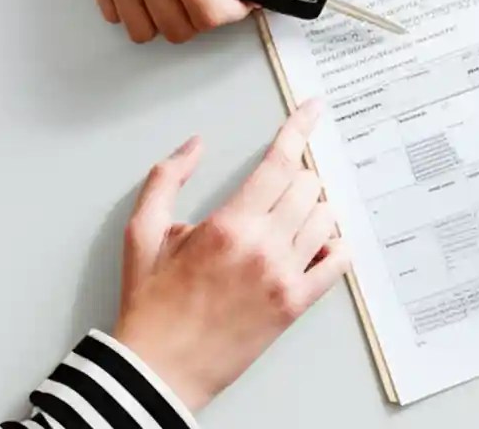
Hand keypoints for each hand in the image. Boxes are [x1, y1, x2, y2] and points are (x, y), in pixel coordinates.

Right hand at [113, 100, 350, 411]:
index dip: (300, 129)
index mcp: (229, 225)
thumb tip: (193, 145)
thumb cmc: (151, 305)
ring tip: (289, 219)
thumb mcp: (141, 234)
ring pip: (326, 219)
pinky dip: (334, 246)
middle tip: (278, 187)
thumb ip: (166, 180)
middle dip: (296, 177)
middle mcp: (263, 248)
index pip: (280, 163)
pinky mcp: (295, 305)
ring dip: (314, 209)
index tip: (313, 110)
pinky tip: (315, 246)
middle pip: (308, 187)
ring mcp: (284, 278)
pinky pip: (337, 263)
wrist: (159, 368)